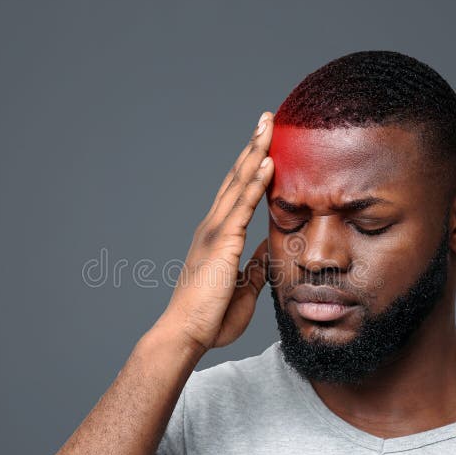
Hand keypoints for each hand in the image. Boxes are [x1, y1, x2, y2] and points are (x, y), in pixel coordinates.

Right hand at [153, 111, 274, 353]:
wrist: (186, 335)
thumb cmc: (209, 318)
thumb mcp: (243, 289)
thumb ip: (255, 268)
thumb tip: (269, 251)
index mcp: (217, 237)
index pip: (239, 194)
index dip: (252, 167)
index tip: (266, 145)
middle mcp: (213, 227)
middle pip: (237, 177)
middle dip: (253, 146)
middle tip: (267, 119)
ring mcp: (215, 231)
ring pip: (239, 182)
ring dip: (255, 151)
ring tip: (269, 125)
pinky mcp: (221, 242)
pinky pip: (242, 206)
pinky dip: (256, 182)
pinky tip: (268, 161)